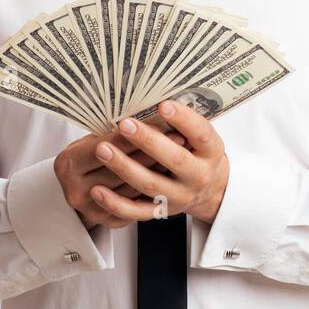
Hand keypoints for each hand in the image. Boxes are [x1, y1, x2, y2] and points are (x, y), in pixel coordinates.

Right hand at [54, 128, 186, 230]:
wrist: (82, 183)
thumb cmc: (90, 153)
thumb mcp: (93, 137)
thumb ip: (113, 132)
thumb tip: (149, 115)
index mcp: (67, 164)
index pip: (104, 147)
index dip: (132, 136)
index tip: (158, 123)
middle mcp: (75, 190)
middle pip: (119, 170)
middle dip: (150, 151)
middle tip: (178, 137)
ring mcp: (90, 209)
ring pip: (131, 189)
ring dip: (158, 169)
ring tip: (181, 152)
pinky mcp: (107, 221)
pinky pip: (136, 207)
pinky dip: (155, 189)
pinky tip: (172, 173)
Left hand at [88, 100, 228, 224]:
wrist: (211, 191)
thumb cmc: (198, 152)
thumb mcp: (201, 134)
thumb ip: (183, 121)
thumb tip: (152, 95)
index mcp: (211, 151)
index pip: (201, 134)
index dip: (184, 120)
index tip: (163, 105)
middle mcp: (198, 176)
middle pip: (174, 160)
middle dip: (148, 142)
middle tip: (125, 124)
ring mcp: (179, 197)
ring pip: (150, 184)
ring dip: (124, 168)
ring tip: (102, 150)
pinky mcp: (161, 212)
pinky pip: (135, 211)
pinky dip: (115, 203)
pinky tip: (97, 190)